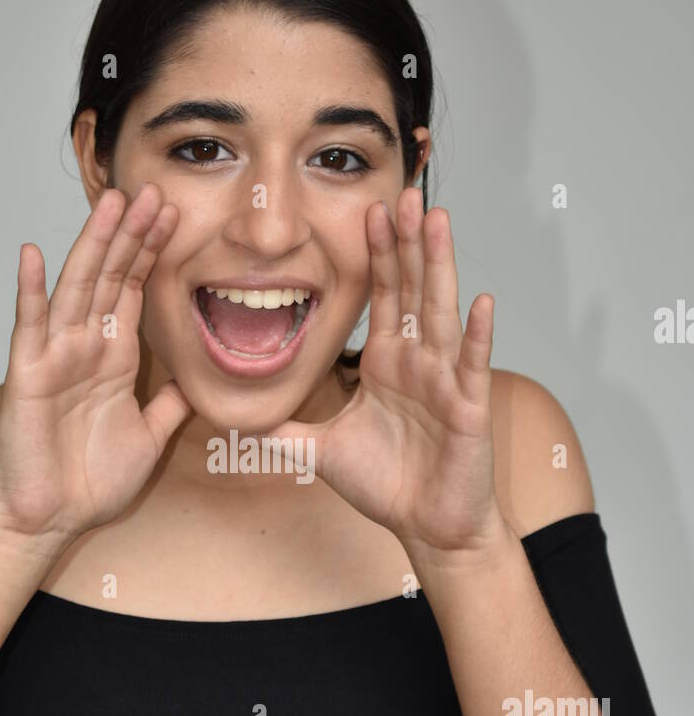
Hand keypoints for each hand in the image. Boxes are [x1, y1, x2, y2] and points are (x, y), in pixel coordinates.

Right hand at [0, 183, 191, 544]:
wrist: (49, 520)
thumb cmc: (90, 483)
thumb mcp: (149, 437)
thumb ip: (169, 406)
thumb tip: (196, 382)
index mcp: (114, 358)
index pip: (133, 290)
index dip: (153, 252)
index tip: (175, 214)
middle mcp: (85, 347)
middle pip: (110, 276)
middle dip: (132, 234)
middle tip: (153, 189)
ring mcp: (55, 356)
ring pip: (77, 287)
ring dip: (94, 244)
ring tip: (113, 203)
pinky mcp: (29, 375)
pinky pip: (29, 325)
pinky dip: (31, 289)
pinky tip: (35, 252)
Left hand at [274, 187, 505, 560]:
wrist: (428, 526)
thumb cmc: (387, 485)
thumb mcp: (319, 451)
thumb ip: (282, 430)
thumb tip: (233, 421)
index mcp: (387, 363)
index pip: (382, 295)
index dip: (377, 253)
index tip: (369, 209)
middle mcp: (417, 361)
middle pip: (411, 287)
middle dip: (406, 239)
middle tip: (402, 189)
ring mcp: (444, 380)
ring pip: (439, 311)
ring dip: (439, 264)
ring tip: (436, 218)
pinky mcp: (466, 408)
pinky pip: (470, 366)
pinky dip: (476, 336)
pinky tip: (481, 301)